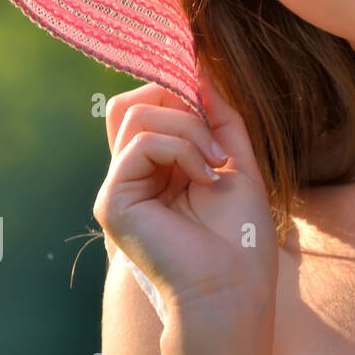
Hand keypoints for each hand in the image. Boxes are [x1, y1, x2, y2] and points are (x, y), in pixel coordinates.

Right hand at [92, 66, 278, 318]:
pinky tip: (203, 178)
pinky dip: (182, 149)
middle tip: (215, 142)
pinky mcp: (112, 200)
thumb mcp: (237, 160)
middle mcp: (131, 174)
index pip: (146, 103)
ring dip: (190, 130)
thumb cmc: (242, 236)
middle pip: (133, 100)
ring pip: (139, 113)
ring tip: (214, 166)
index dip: (177, 89)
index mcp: (157, 167)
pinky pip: (141, 142)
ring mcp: (118, 187)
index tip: (213, 101)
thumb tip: (202, 68)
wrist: (235, 286)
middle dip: (183, 104)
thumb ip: (219, 116)